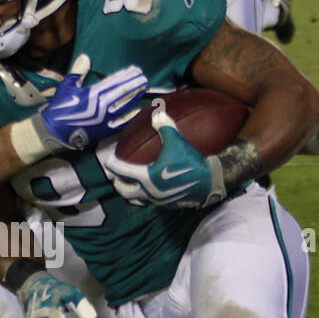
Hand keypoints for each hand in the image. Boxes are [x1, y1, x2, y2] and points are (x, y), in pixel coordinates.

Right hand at [11, 54, 148, 163]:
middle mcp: (101, 106)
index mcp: (92, 94)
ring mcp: (104, 120)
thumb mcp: (67, 86)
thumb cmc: (60, 106)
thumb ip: (78, 71)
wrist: (54, 131)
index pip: (114, 82)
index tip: (136, 70)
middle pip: (122, 93)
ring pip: (124, 106)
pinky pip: (121, 123)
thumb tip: (86, 57)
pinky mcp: (104, 131)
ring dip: (135, 97)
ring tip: (143, 89)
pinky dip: (130, 116)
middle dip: (134, 85)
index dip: (126, 75)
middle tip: (144, 78)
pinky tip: (138, 110)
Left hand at [101, 111, 229, 208]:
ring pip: (138, 200)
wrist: (210, 182)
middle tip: (116, 178)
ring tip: (132, 186)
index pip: (122, 172)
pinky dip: (146, 195)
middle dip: (119, 185)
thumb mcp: (177, 141)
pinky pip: (151, 201)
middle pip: (125, 192)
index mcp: (146, 177)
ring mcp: (158, 200)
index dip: (114, 166)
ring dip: (132, 193)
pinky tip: (151, 188)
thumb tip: (158, 112)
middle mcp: (149, 192)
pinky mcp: (168, 205)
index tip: (109, 162)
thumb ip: (165, 127)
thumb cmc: (190, 162)